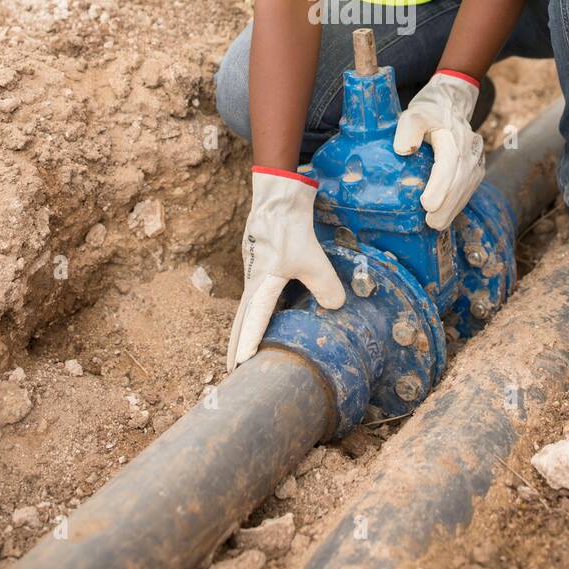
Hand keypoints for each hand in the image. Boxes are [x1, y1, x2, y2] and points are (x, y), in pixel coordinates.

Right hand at [226, 167, 345, 370]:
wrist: (277, 200)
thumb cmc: (289, 230)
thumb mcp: (312, 261)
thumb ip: (325, 285)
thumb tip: (335, 307)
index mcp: (260, 287)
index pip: (251, 324)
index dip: (247, 346)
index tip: (241, 368)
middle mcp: (252, 283)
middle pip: (241, 320)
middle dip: (237, 345)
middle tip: (233, 369)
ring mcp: (253, 272)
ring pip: (246, 307)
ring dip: (244, 328)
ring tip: (245, 348)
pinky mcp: (259, 263)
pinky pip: (254, 294)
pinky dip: (253, 311)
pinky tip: (266, 313)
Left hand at [393, 69, 485, 229]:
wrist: (453, 100)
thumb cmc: (430, 109)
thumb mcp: (413, 113)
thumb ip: (407, 130)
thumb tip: (403, 151)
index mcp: (452, 135)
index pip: (449, 164)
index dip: (439, 187)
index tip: (426, 204)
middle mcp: (469, 148)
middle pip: (461, 181)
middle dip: (447, 205)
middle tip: (431, 224)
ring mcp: (476, 157)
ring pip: (468, 187)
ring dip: (453, 208)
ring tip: (437, 224)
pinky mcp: (477, 165)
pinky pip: (469, 187)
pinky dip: (458, 202)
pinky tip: (446, 214)